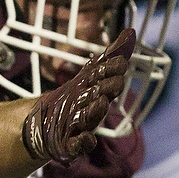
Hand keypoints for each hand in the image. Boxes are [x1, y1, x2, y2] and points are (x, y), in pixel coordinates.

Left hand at [22, 28, 134, 165]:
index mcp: (98, 91)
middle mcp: (92, 109)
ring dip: (96, 111)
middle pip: (101, 98)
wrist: (47, 124)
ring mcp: (81, 127)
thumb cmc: (77, 97)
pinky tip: (88, 138)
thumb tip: (131, 32)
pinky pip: (78, 145)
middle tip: (117, 82)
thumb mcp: (91, 74)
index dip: (113, 71)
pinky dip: (83, 143)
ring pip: (90, 119)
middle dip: (108, 90)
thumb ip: (112, 55)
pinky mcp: (70, 144)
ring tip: (100, 102)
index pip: (107, 78)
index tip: (121, 63)